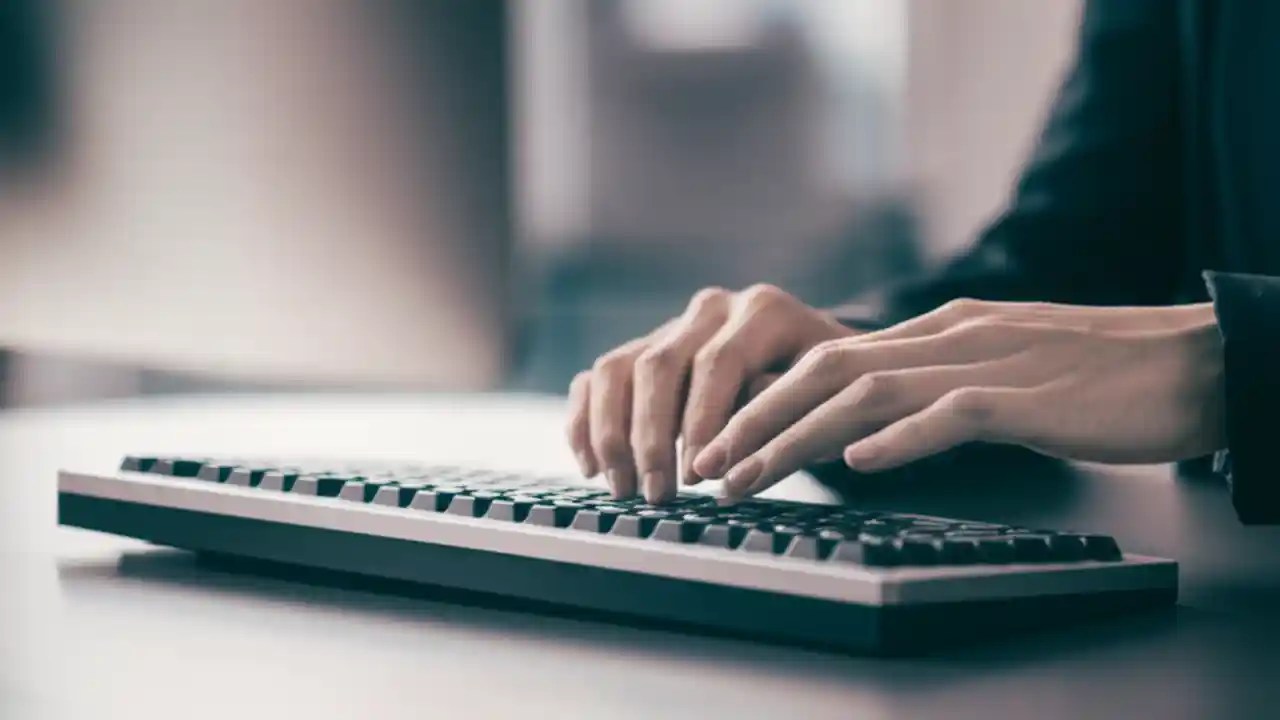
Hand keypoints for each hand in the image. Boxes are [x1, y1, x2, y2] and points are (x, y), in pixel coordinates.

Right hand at [566, 284, 854, 502]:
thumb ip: (781, 412)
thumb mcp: (825, 398)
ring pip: (616, 368)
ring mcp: (671, 327)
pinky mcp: (641, 350)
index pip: (718, 364)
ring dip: (612, 432)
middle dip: (652, 436)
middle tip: (656, 492)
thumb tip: (733, 449)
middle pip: (658, 365)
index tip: (699, 476)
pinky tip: (593, 467)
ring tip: (623, 488)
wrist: (821, 367)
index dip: (702, 423)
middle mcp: (711, 308)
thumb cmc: (827, 392)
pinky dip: (585, 422)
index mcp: (762, 311)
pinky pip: (595, 379)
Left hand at [693, 299, 1225, 500]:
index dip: (765, 400)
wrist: (1189, 362)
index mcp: (937, 333)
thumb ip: (933, 385)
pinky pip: (952, 414)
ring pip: (868, 391)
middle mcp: (947, 339)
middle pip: (827, 371)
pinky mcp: (1028, 398)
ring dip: (800, 435)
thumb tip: (870, 423)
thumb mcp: (994, 371)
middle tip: (708, 466)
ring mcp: (985, 364)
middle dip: (757, 418)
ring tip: (751, 473)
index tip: (719, 442)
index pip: (829, 360)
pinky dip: (901, 438)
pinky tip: (860, 465)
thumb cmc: (1094, 377)